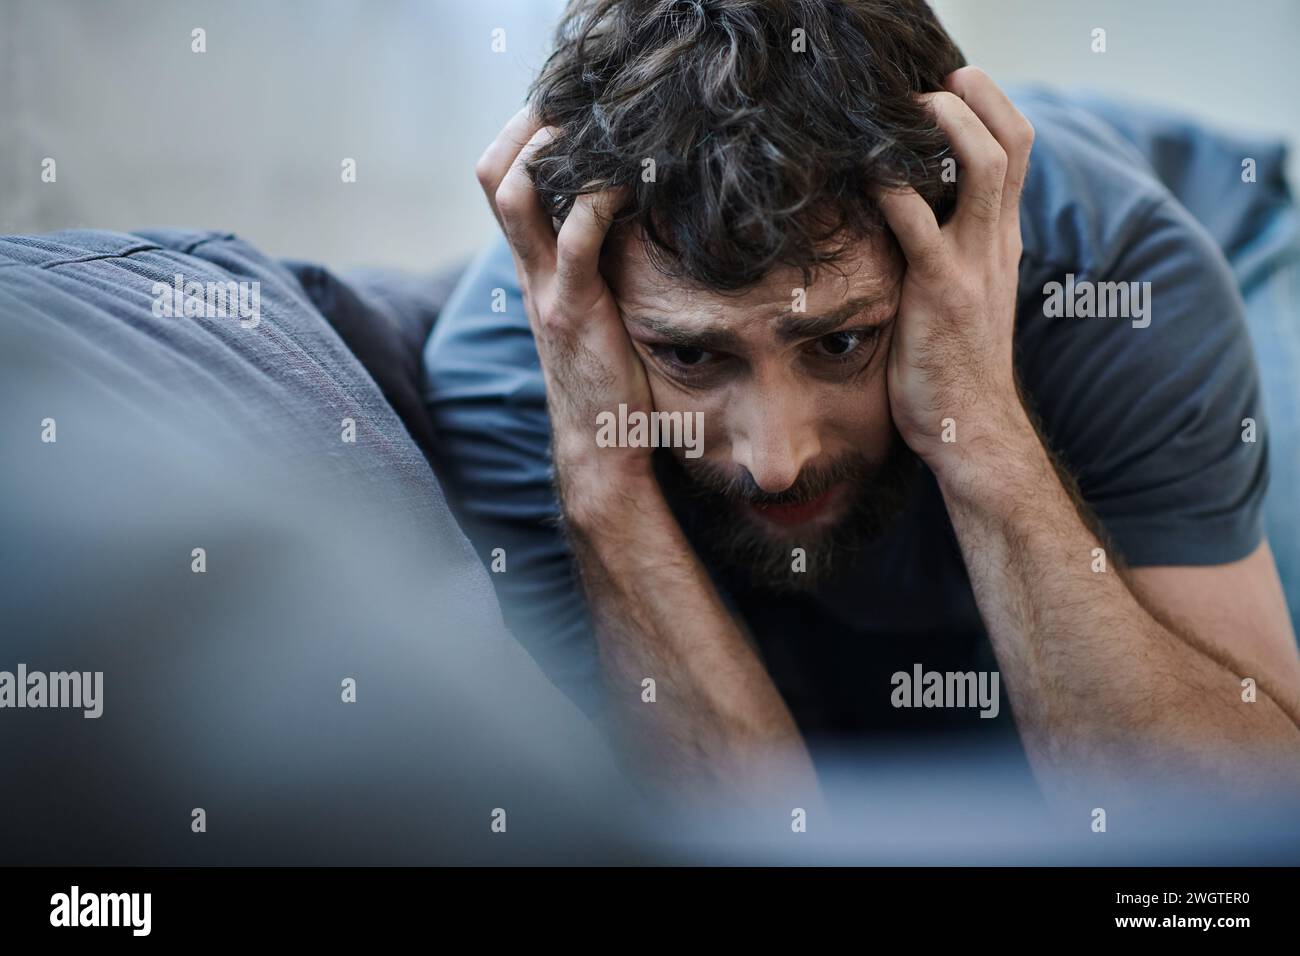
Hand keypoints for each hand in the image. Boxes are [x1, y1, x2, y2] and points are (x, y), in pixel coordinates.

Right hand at [475, 109, 652, 501]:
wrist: (599, 448)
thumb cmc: (609, 380)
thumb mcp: (594, 311)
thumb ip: (596, 269)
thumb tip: (634, 222)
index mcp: (533, 267)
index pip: (499, 179)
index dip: (522, 134)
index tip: (567, 108)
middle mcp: (530, 271)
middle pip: (494, 172)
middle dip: (529, 124)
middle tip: (579, 102)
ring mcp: (546, 288)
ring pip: (518, 193)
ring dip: (555, 148)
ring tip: (602, 130)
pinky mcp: (575, 310)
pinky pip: (577, 236)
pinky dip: (599, 197)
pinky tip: (634, 183)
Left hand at [879, 67, 1034, 475]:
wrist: (973, 430)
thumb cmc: (954, 368)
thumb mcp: (964, 299)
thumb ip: (947, 255)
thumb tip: (904, 221)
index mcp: (1002, 242)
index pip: (1018, 153)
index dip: (990, 109)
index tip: (953, 87)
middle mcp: (997, 243)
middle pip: (1012, 142)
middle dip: (977, 95)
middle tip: (935, 78)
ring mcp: (975, 265)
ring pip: (983, 166)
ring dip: (946, 124)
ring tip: (908, 107)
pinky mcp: (941, 292)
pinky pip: (919, 225)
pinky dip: (893, 189)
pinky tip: (865, 171)